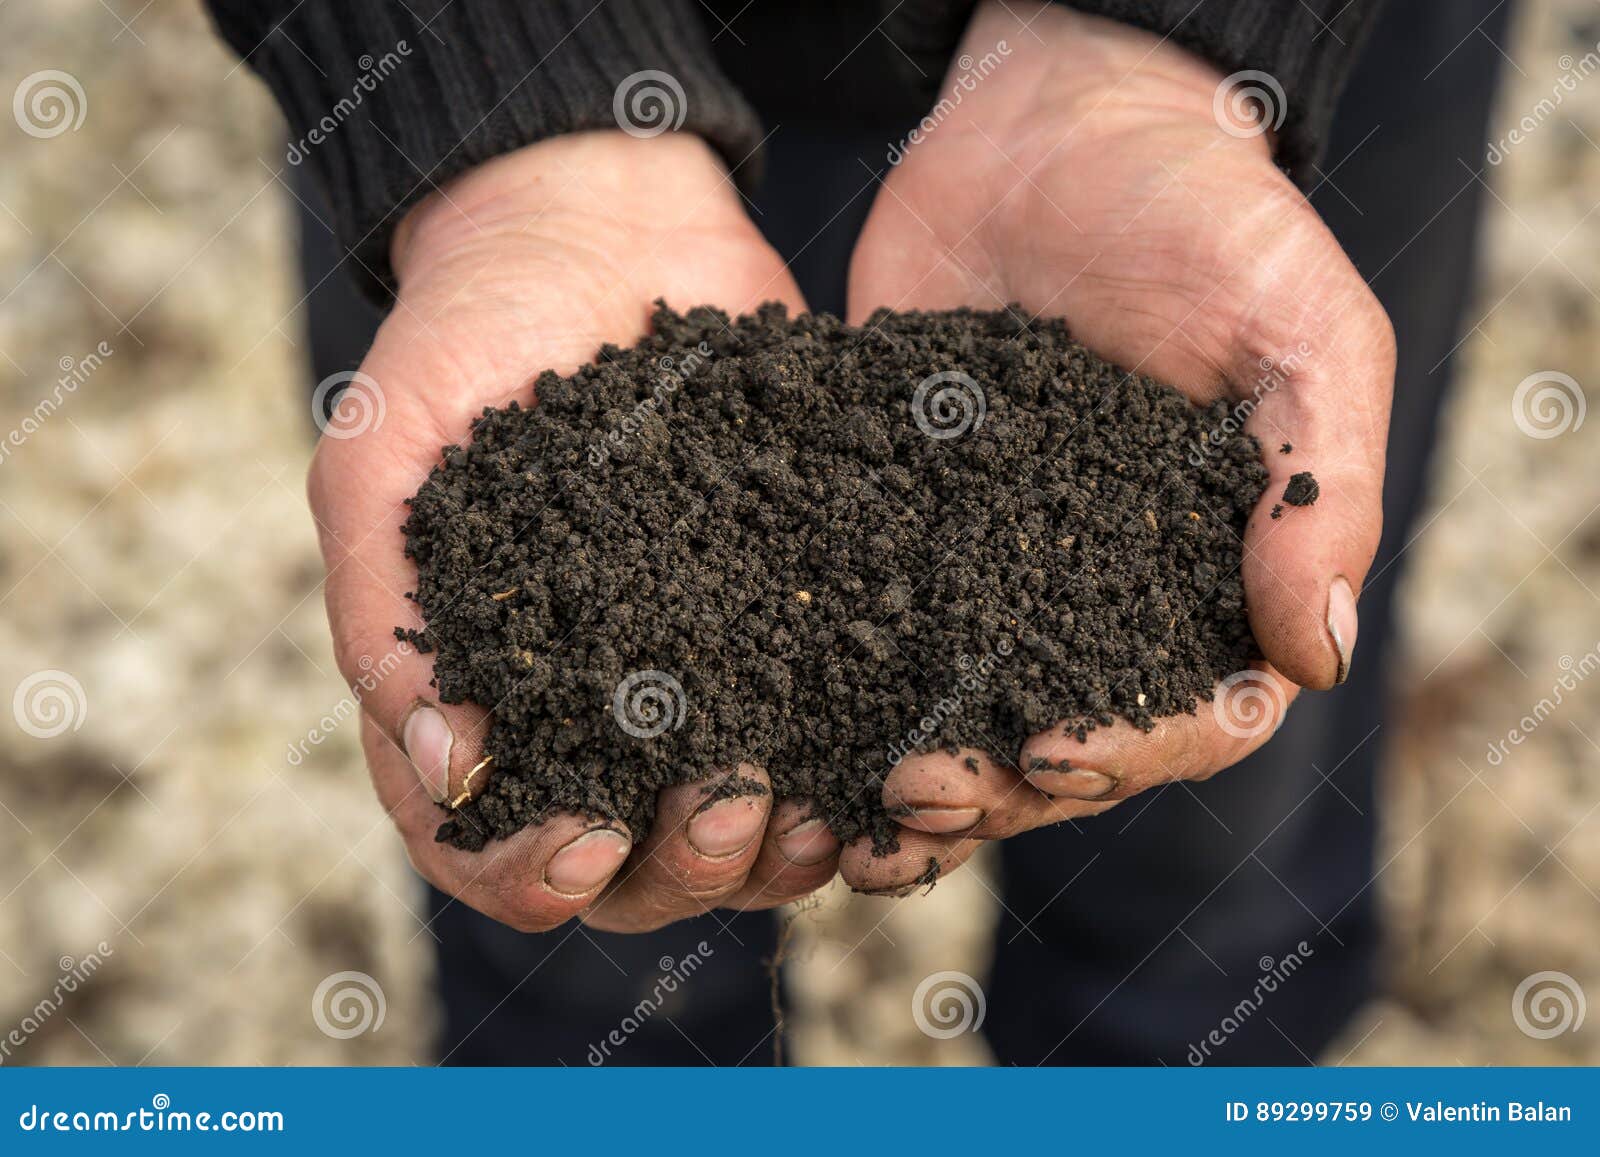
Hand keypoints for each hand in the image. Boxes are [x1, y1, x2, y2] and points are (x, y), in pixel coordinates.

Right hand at [308, 132, 839, 931]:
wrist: (597, 227)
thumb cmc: (465, 340)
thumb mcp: (386, 457)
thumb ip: (385, 609)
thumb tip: (443, 765)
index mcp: (474, 692)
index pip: (478, 841)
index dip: (526, 872)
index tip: (587, 837)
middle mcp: (585, 708)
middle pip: (623, 866)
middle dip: (673, 869)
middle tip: (723, 804)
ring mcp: (691, 673)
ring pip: (727, 830)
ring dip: (770, 853)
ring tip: (812, 817)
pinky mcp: (782, 620)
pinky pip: (818, 735)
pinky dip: (847, 777)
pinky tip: (881, 768)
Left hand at [840, 1, 1395, 891]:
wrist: (1055, 128)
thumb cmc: (1206, 216)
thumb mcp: (1298, 330)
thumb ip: (1314, 488)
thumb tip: (1311, 656)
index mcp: (1212, 575)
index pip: (1194, 715)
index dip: (1129, 752)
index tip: (1049, 751)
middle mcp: (1104, 597)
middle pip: (1065, 746)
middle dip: (998, 790)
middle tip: (919, 792)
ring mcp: (998, 573)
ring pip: (965, 717)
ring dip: (917, 783)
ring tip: (851, 821)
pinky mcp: (904, 528)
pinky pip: (874, 630)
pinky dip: (838, 697)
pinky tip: (791, 742)